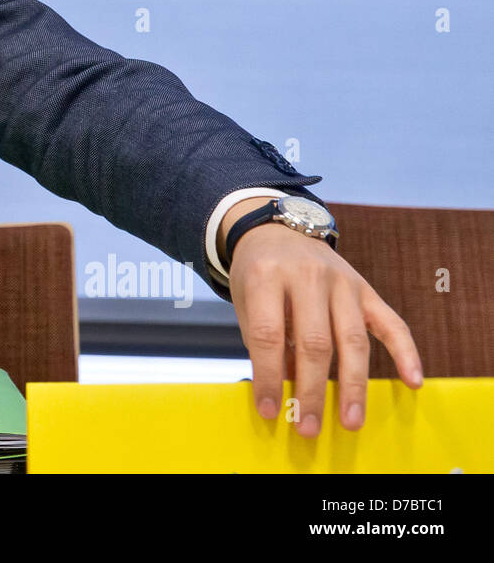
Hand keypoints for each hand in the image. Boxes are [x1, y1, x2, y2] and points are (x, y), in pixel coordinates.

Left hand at [228, 222, 422, 436]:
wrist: (276, 230)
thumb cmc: (258, 274)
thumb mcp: (246, 300)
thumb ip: (263, 340)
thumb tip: (285, 389)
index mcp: (266, 276)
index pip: (269, 335)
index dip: (268, 376)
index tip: (269, 410)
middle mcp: (307, 275)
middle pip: (314, 342)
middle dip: (311, 391)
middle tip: (308, 427)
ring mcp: (342, 281)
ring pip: (352, 340)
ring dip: (352, 386)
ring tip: (350, 421)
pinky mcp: (365, 289)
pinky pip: (391, 323)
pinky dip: (405, 353)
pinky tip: (412, 381)